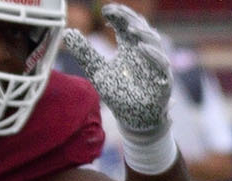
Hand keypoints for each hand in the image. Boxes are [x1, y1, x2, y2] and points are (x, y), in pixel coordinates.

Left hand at [61, 5, 172, 141]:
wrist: (133, 119)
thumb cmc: (119, 93)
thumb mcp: (97, 70)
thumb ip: (85, 52)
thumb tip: (68, 32)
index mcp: (130, 48)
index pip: (126, 25)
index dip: (119, 16)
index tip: (106, 10)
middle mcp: (144, 54)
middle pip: (142, 29)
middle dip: (131, 19)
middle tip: (117, 12)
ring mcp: (155, 66)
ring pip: (154, 43)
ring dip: (143, 34)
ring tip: (129, 27)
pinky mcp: (163, 81)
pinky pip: (162, 65)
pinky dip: (153, 55)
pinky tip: (141, 47)